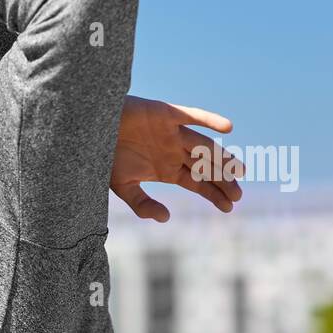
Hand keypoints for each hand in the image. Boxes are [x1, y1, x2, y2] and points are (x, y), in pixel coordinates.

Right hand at [110, 96, 244, 220]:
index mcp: (167, 170)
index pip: (198, 183)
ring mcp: (173, 133)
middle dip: (222, 180)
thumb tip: (166, 218)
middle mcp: (174, 152)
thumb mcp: (123, 187)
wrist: (93, 129)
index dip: (214, 194)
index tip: (229, 207)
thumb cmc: (106, 157)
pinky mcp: (167, 113)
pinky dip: (210, 120)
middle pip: (206, 167)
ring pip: (204, 146)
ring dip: (222, 157)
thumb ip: (142, 204)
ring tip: (239, 170)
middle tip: (238, 194)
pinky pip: (192, 116)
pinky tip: (228, 129)